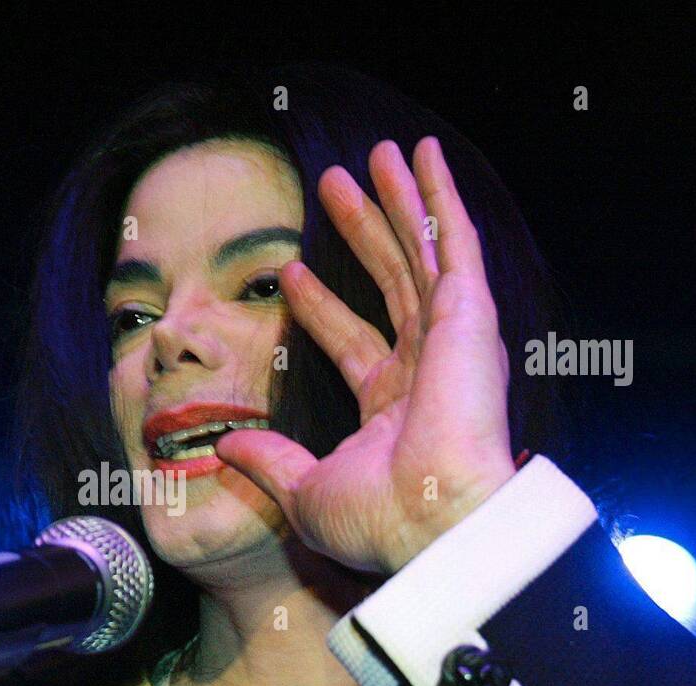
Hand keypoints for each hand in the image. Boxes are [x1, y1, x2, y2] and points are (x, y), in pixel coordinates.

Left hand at [216, 136, 515, 575]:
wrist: (433, 522)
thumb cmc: (378, 520)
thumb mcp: (303, 489)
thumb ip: (269, 460)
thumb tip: (225, 444)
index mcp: (393, 409)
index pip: (352, 341)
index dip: (320, 306)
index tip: (290, 272)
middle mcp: (427, 369)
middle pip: (389, 282)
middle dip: (362, 232)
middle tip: (332, 187)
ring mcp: (452, 338)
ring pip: (420, 251)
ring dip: (399, 201)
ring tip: (375, 154)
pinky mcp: (470, 315)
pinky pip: (453, 242)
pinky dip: (441, 197)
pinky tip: (425, 156)